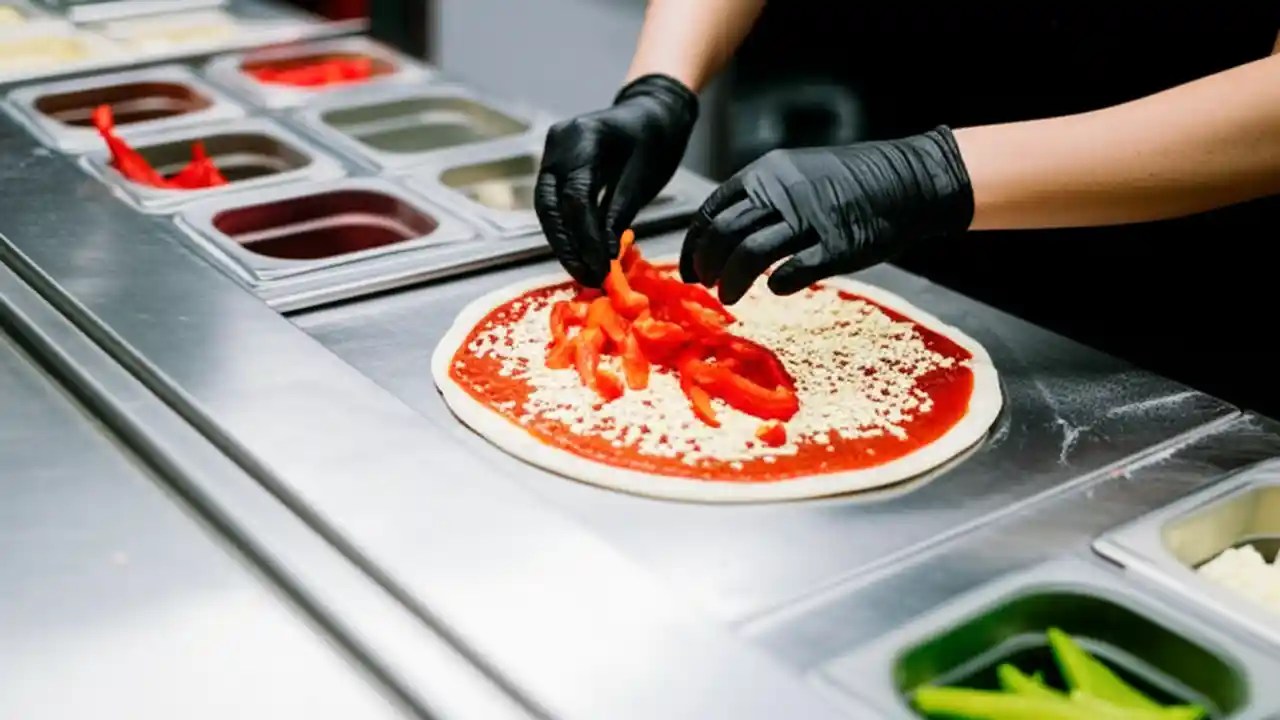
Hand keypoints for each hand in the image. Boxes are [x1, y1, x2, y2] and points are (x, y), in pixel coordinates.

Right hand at [535, 74, 698, 285]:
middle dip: (567, 246)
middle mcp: (557, 143)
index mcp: (582, 137)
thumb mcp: (644, 174)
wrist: (652, 110)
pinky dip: (567, 230)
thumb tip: (604, 252)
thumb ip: (620, 210)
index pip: (575, 197)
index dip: (586, 237)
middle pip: (550, 206)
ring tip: (584, 272)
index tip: (601, 267)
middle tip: (587, 277)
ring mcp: (552, 153)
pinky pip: (554, 204)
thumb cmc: (655, 136)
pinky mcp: (555, 167)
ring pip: (547, 209)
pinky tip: (581, 254)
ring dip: (563, 243)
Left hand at [680, 126, 974, 303]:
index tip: (690, 268)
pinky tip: (775, 288)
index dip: (694, 244)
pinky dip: (777, 284)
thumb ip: (761, 198)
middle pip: (724, 234)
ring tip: (729, 297)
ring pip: (750, 254)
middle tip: (706, 285)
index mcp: (765, 173)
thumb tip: (726, 232)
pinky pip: (793, 271)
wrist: (908, 180)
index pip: (712, 211)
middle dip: (707, 265)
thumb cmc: (850, 182)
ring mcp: (809, 219)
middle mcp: (781, 193)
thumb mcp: (795, 173)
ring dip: (732, 282)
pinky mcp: (836, 246)